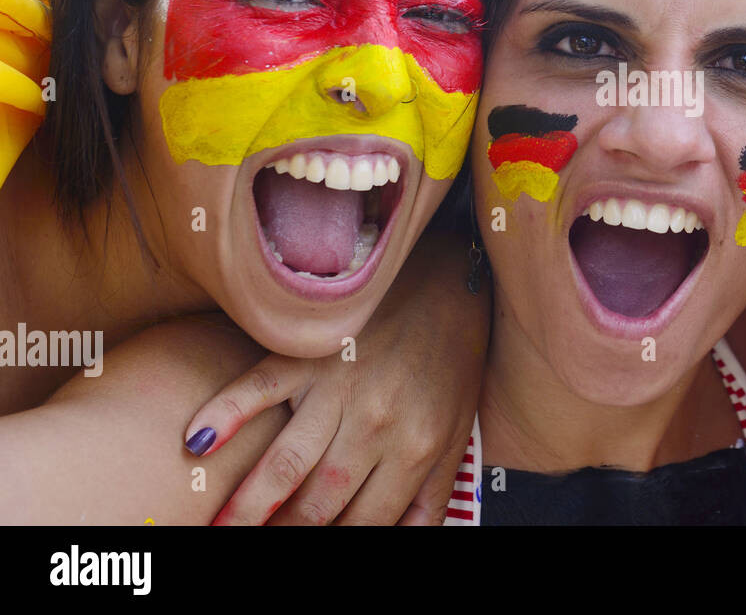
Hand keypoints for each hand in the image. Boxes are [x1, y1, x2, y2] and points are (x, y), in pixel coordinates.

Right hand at [182, 230, 488, 524]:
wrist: (446, 281)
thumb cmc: (449, 360)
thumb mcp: (455, 431)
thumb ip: (431, 493)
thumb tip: (407, 538)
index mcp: (414, 449)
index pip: (364, 524)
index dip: (334, 546)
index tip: (304, 553)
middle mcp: (373, 424)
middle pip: (317, 504)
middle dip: (284, 535)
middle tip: (251, 547)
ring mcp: (336, 387)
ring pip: (285, 463)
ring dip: (248, 505)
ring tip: (221, 529)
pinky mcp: (308, 352)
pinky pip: (259, 385)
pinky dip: (227, 412)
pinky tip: (199, 441)